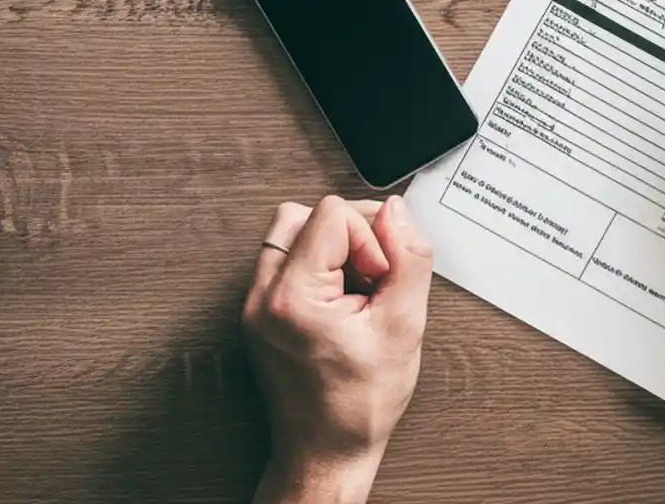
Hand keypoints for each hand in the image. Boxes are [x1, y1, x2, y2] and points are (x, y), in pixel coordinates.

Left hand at [242, 195, 432, 503]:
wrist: (326, 452)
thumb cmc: (359, 405)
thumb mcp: (404, 327)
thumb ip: (409, 259)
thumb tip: (399, 213)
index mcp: (293, 297)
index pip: (332, 214)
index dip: (371, 238)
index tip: (381, 278)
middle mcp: (262, 295)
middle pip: (306, 214)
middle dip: (351, 236)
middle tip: (372, 280)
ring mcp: (255, 304)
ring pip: (292, 232)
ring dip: (332, 247)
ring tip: (357, 288)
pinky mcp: (260, 311)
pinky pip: (287, 260)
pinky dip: (319, 267)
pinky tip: (342, 300)